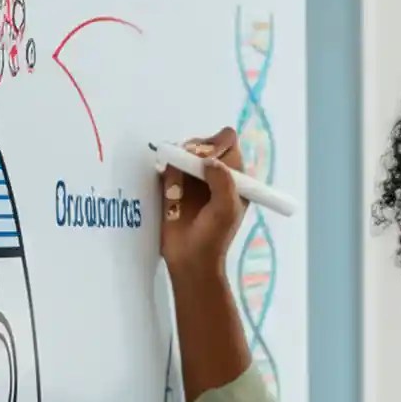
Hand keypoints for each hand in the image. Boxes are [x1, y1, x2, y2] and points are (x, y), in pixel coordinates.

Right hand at [159, 127, 247, 276]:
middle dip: (193, 150)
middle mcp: (214, 172)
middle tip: (188, 169)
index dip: (216, 144)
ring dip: (178, 160)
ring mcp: (193, 177)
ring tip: (177, 184)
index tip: (205, 161)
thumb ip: (222, 181)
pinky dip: (166, 169)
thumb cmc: (214, 237)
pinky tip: (169, 189)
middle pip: (203, 142)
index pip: (227, 142)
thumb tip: (208, 159)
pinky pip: (168, 165)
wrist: (189, 259)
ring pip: (184, 150)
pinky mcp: (173, 184)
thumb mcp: (226, 209)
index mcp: (234, 175)